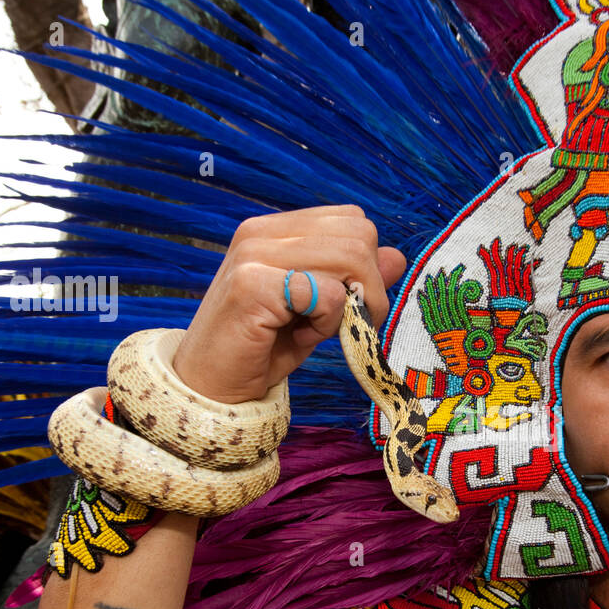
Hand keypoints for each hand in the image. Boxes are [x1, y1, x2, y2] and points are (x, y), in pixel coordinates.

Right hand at [171, 205, 406, 403]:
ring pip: (350, 258)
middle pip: (359, 235)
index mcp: (276, 229)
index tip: (349, 304)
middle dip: (370, 287)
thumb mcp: (319, 310)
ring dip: (349, 306)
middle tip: (346, 323)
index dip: (367, 265)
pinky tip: (300, 336)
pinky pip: (327, 294)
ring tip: (317, 329)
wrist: (211, 387)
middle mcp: (261, 232)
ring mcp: (253, 254)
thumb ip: (353, 279)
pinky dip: (327, 323)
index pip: (352, 220)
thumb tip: (397, 256)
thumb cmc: (262, 349)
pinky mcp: (251, 284)